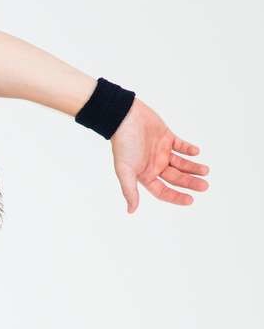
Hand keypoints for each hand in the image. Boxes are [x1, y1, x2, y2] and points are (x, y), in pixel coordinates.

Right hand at [110, 99, 209, 213]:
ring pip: (181, 163)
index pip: (163, 191)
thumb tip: (131, 210)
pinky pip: (180, 145)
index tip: (191, 200)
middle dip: (190, 182)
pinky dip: (189, 149)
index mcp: (145, 175)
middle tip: (204, 186)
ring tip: (206, 171)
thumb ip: (129, 190)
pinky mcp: (166, 138)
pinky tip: (196, 152)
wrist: (125, 118)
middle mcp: (155, 165)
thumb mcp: (124, 170)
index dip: (176, 196)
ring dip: (193, 167)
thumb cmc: (123, 144)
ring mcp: (161, 152)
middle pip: (176, 178)